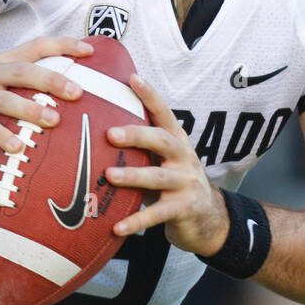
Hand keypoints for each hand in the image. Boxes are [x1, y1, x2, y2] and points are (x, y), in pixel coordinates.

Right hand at [0, 37, 91, 155]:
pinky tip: (18, 148)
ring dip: (31, 110)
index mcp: (4, 62)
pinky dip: (2, 137)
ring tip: (53, 121)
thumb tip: (74, 97)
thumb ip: (26, 87)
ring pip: (6, 98)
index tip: (89, 50)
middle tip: (76, 93)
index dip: (63, 45)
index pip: (36, 47)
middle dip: (52, 80)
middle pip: (24, 71)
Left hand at [104, 74, 229, 256]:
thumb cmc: (174, 183)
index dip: (150, 95)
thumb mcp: (163, 160)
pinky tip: (117, 227)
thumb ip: (142, 149)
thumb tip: (96, 132)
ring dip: (133, 176)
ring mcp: (186, 183)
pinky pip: (157, 214)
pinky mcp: (184, 209)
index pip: (164, 113)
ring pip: (158, 176)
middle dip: (137, 135)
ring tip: (109, 176)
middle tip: (110, 134)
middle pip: (162, 140)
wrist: (208, 219)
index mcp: (177, 141)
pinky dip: (136, 221)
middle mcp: (185, 157)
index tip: (133, 77)